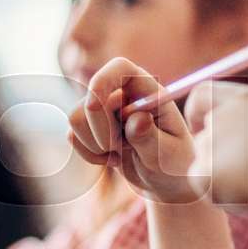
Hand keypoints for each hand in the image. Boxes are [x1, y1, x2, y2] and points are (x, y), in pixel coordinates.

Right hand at [68, 57, 204, 203]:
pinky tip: (111, 159)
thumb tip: (136, 118)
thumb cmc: (174, 163)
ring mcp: (106, 109)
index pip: (119, 68)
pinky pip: (73, 135)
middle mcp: (124, 94)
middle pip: (91, 99)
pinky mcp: (92, 126)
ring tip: (119, 155)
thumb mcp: (169, 155)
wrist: (166, 181)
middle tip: (121, 149)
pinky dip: (89, 153)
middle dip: (100, 131)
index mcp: (148, 90)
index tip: (94, 106)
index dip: (101, 80)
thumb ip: (151, 137)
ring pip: (77, 117)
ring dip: (93, 144)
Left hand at [185, 51, 247, 207]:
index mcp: (245, 99)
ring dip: (229, 179)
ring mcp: (210, 150)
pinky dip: (230, 199)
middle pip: (206, 138)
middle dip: (224, 155)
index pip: (203, 96)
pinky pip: (211, 194)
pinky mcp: (206, 180)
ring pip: (209, 169)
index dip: (201, 111)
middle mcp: (220, 120)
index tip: (209, 123)